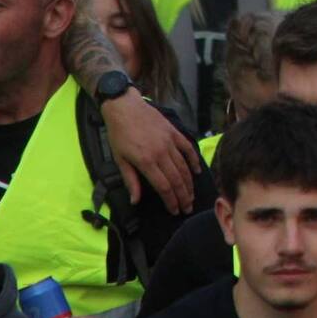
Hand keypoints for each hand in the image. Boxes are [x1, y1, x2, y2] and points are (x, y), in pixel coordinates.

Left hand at [100, 89, 202, 212]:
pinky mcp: (174, 132)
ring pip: (184, 166)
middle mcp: (161, 153)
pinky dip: (194, 160)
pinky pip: (188, 148)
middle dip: (183, 196)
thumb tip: (136, 200)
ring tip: (192, 195)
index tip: (175, 210)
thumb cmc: (119, 134)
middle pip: (176, 179)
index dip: (171, 201)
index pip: (164, 186)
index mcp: (146, 161)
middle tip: (188, 208)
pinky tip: (197, 171)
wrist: (124, 107)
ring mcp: (170, 141)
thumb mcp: (119, 159)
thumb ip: (130, 180)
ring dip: (189, 183)